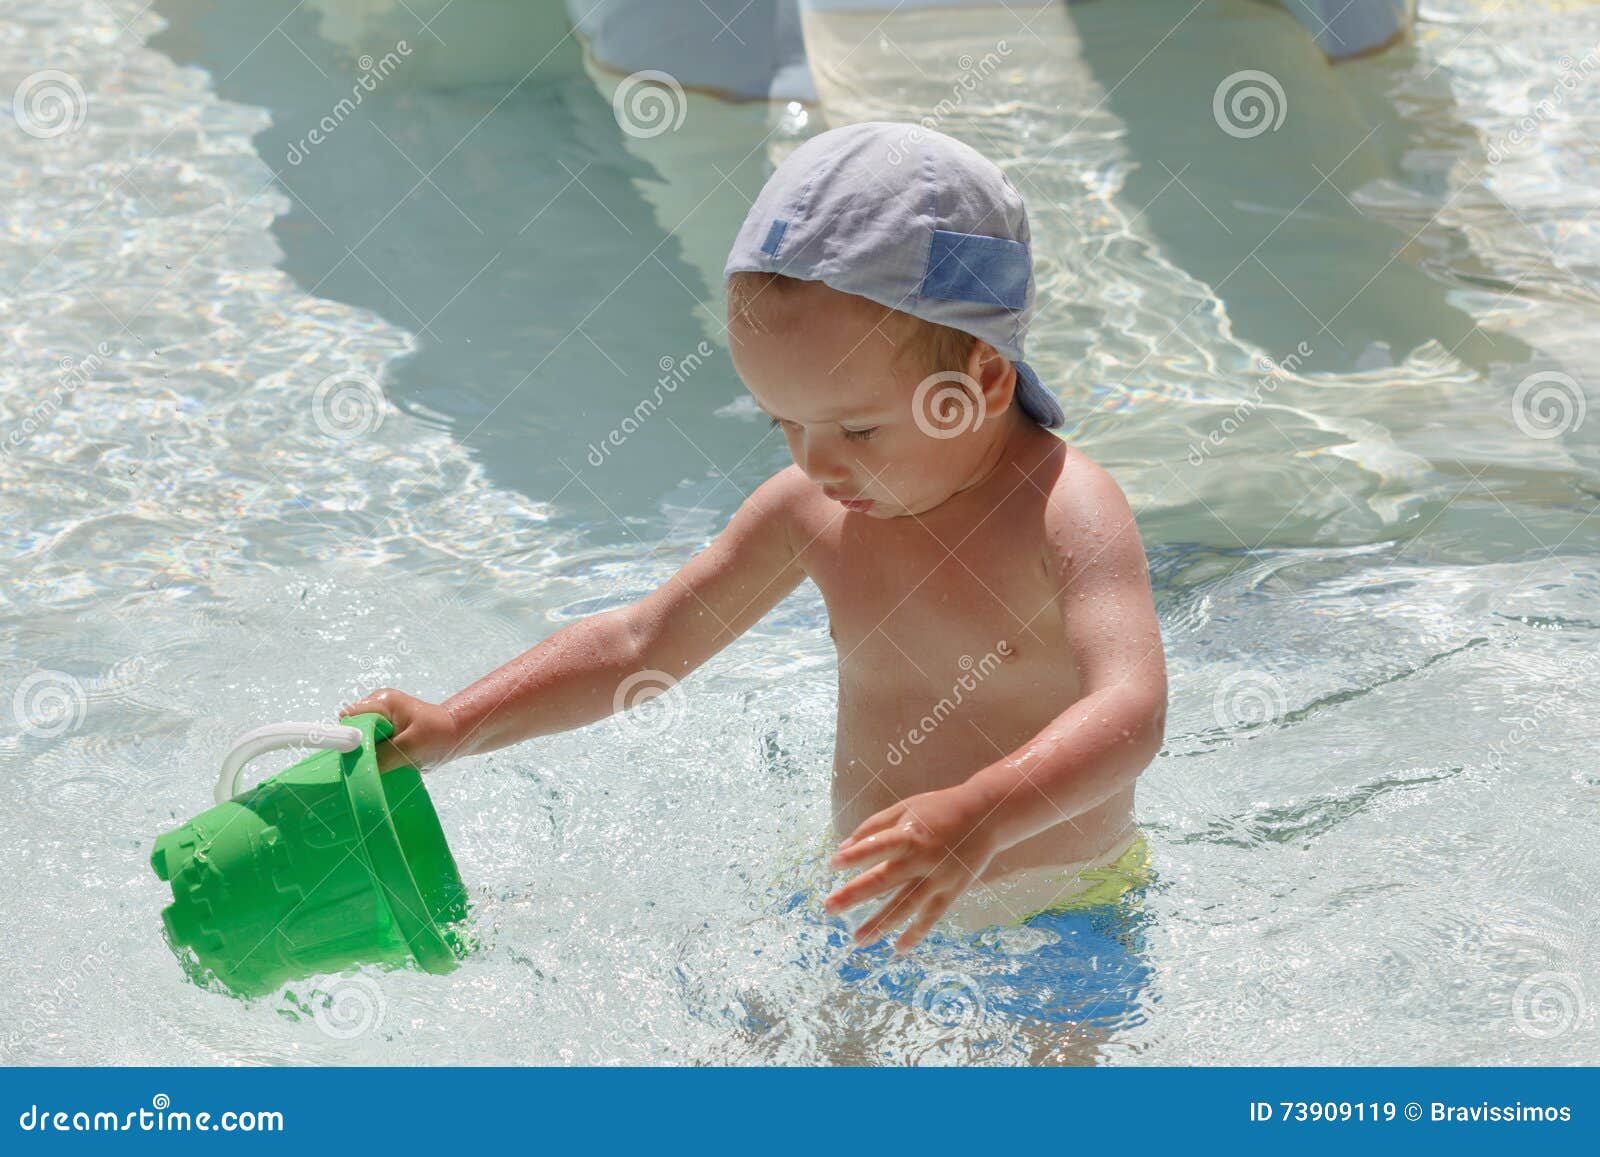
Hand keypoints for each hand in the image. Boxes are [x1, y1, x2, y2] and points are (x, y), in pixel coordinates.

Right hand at [338, 687, 461, 774]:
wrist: (458, 735)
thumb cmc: (439, 735)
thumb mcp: (410, 748)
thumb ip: (382, 756)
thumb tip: (356, 768)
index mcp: (383, 702)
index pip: (350, 718)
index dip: (347, 737)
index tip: (354, 757)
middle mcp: (378, 706)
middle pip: (353, 730)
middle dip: (359, 748)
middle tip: (374, 763)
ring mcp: (381, 718)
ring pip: (361, 740)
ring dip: (370, 754)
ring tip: (387, 762)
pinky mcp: (386, 731)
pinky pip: (371, 745)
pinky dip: (377, 756)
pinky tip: (388, 763)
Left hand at [824, 785, 1001, 954]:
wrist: (986, 815)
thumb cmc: (938, 809)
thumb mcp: (905, 808)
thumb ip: (874, 826)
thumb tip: (843, 847)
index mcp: (910, 833)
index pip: (879, 845)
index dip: (857, 855)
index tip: (833, 864)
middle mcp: (923, 858)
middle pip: (886, 880)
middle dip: (856, 895)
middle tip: (829, 907)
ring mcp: (939, 877)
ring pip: (906, 905)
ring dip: (880, 923)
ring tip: (858, 940)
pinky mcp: (952, 891)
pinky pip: (931, 916)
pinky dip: (916, 933)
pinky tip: (898, 949)